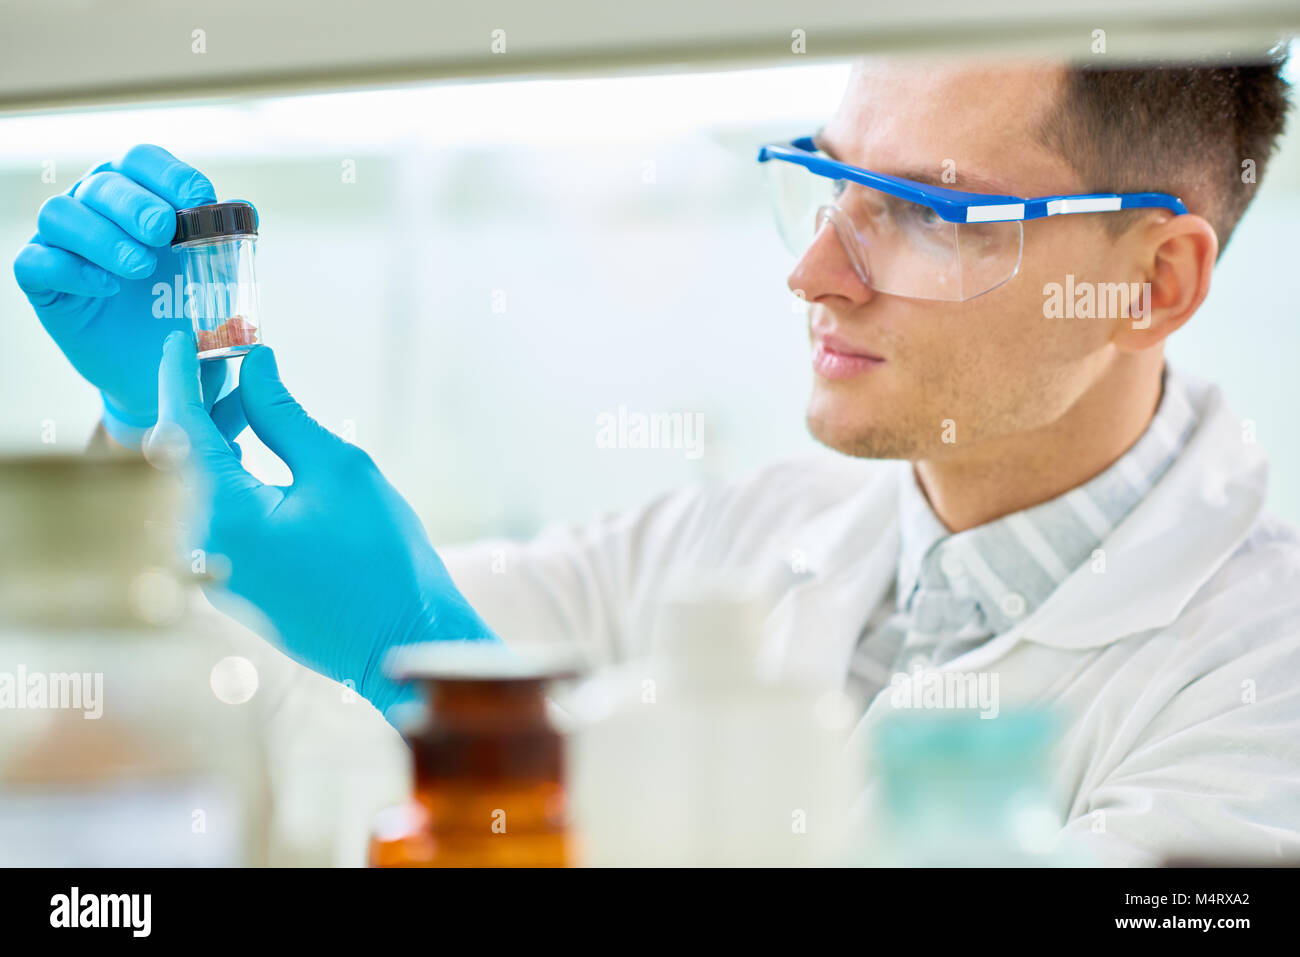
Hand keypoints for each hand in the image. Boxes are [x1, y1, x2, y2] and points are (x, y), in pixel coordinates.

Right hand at [13, 144, 233, 447]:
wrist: (160, 368)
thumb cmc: (184, 307)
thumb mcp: (214, 278)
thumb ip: (226, 244)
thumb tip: (246, 211)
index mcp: (139, 193)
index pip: (144, 161)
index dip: (170, 174)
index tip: (200, 200)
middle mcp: (94, 207)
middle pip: (103, 183)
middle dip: (135, 204)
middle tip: (163, 231)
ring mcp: (63, 242)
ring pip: (61, 214)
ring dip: (103, 237)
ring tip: (140, 267)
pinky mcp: (43, 282)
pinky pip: (37, 263)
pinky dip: (71, 270)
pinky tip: (107, 288)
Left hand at [149, 332, 498, 721]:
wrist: (400, 641)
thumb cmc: (380, 558)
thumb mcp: (338, 469)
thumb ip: (283, 415)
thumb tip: (255, 366)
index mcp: (220, 516)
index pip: (181, 428)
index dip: (180, 376)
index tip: (183, 337)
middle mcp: (199, 548)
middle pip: (177, 458)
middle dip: (197, 403)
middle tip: (222, 358)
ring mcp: (210, 573)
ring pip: (190, 488)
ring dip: (212, 439)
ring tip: (244, 396)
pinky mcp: (228, 586)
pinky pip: (207, 516)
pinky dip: (221, 475)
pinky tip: (250, 448)